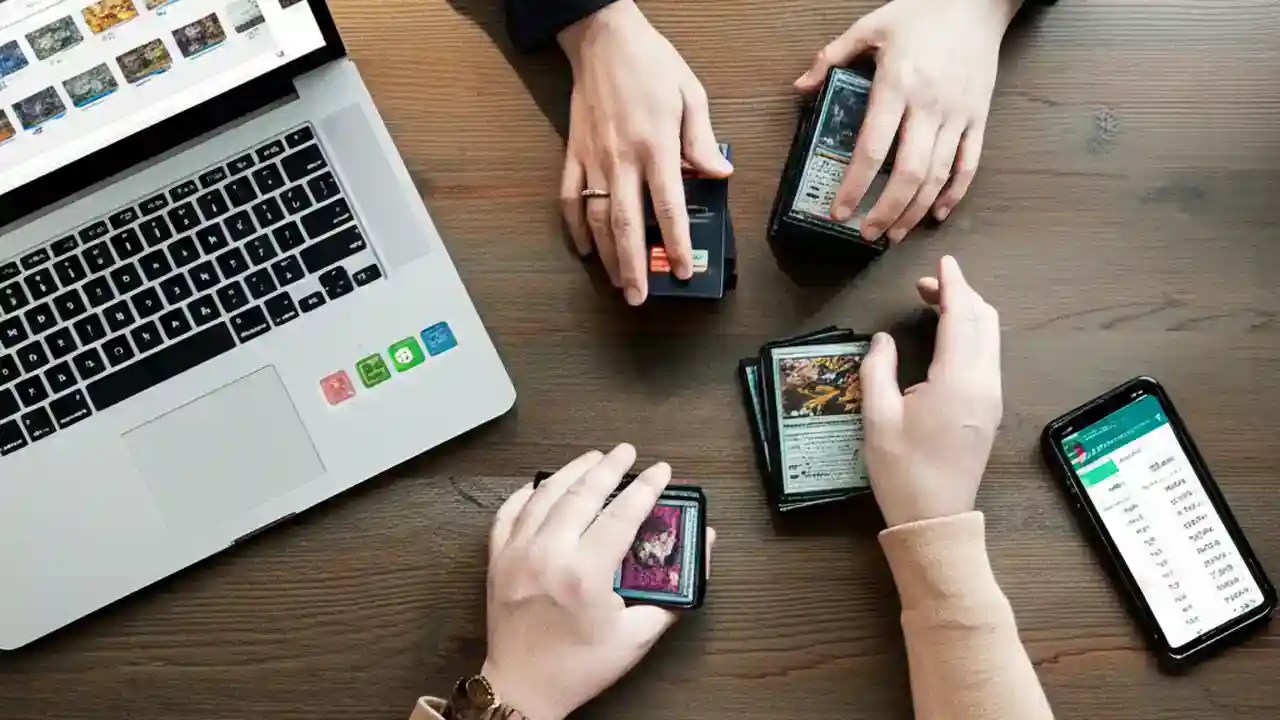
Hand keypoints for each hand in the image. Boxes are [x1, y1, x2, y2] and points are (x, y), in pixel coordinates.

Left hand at [482, 445, 716, 718]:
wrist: (524, 688)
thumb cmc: (581, 666)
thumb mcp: (638, 635)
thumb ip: (674, 591)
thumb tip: (701, 549)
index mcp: (585, 574)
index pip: (622, 514)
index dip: (646, 488)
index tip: (661, 471)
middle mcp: (548, 554)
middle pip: (582, 493)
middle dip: (609, 466)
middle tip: (628, 451)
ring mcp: (517, 553)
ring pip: (545, 494)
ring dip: (572, 471)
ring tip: (594, 457)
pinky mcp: (497, 559)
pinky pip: (509, 512)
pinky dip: (527, 493)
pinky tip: (544, 483)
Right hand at [558, 1, 732, 305]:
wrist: (602, 38)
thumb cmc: (650, 63)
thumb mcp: (690, 95)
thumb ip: (702, 140)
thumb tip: (720, 173)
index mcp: (656, 146)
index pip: (669, 206)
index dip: (677, 243)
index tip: (684, 269)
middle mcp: (622, 159)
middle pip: (627, 225)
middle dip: (634, 266)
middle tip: (639, 297)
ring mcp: (593, 159)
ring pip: (596, 219)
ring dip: (606, 256)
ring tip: (617, 283)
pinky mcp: (573, 153)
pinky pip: (568, 198)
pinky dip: (573, 228)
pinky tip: (585, 250)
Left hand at [795, 0, 1022, 243]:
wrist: (978, 0)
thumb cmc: (923, 12)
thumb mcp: (870, 26)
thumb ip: (831, 57)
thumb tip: (800, 87)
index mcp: (898, 86)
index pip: (873, 148)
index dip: (856, 185)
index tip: (840, 212)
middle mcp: (929, 107)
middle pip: (908, 173)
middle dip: (886, 211)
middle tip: (866, 234)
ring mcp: (958, 115)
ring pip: (938, 176)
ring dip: (915, 211)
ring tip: (894, 233)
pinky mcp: (979, 118)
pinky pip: (968, 164)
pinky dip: (954, 193)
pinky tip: (937, 214)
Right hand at [858, 256, 1002, 526]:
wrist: (935, 519)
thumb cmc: (902, 472)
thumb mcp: (877, 419)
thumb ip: (878, 370)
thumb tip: (884, 340)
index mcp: (956, 381)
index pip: (961, 317)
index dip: (952, 285)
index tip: (942, 262)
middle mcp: (983, 384)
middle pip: (984, 321)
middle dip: (961, 294)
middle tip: (928, 284)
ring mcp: (991, 398)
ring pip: (990, 338)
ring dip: (968, 313)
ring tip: (936, 304)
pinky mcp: (989, 410)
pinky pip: (988, 357)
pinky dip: (972, 334)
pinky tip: (950, 336)